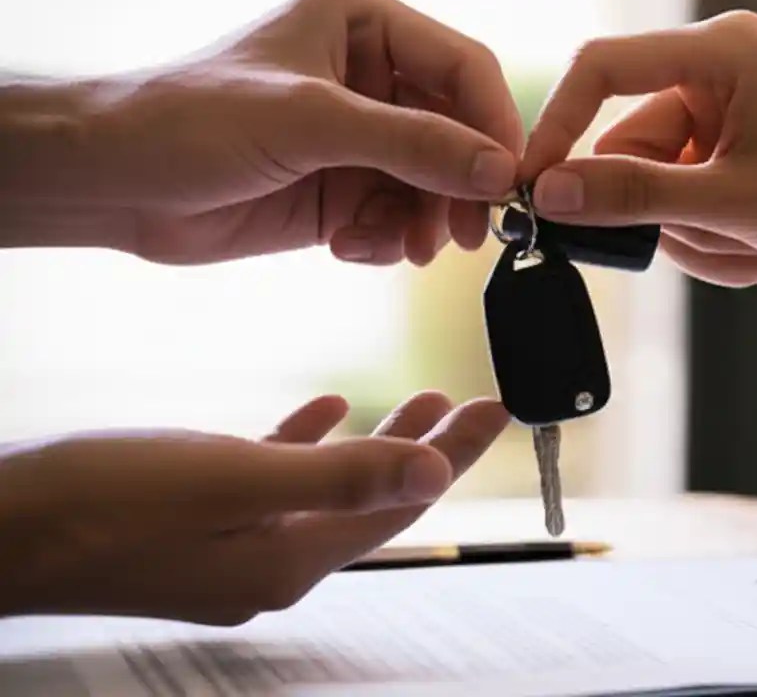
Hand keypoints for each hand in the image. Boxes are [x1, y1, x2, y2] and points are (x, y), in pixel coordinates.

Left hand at [0, 0, 521, 265]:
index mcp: (363, 25)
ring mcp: (358, 137)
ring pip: (433, 184)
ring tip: (395, 249)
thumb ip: (413, 144)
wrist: (115, 184)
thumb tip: (498, 172)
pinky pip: (398, 218)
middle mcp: (369, 76)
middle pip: (458, 132)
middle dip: (460, 187)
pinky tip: (348, 247)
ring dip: (422, 223)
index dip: (494, 125)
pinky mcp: (343, 189)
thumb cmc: (192, 120)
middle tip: (466, 236)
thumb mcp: (312, 122)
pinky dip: (386, 241)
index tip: (509, 183)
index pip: (464, 68)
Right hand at [0, 391, 508, 624]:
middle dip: (429, 448)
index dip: (457, 455)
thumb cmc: (105, 503)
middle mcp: (271, 562)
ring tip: (419, 399)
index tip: (500, 411)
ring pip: (330, 485)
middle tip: (471, 404)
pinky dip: (307, 441)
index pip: (403, 503)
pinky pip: (275, 478)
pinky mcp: (196, 520)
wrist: (0, 530)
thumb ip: (341, 478)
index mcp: (292, 559)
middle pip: (376, 497)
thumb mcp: (236, 479)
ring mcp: (232, 545)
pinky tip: (323, 406)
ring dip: (375, 441)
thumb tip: (434, 472)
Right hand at [519, 10, 756, 287]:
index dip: (557, 127)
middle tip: (721, 240)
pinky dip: (723, 241)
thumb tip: (550, 194)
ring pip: (661, 190)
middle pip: (631, 147)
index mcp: (720, 51)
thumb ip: (634, 197)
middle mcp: (721, 71)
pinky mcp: (742, 154)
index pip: (601, 69)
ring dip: (702, 237)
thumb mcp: (733, 204)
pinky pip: (694, 206)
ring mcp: (732, 116)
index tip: (532, 189)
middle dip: (668, 214)